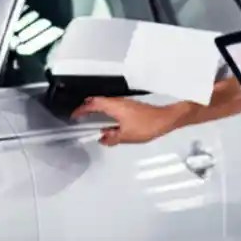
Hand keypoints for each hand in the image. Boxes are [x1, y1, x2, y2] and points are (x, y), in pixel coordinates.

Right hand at [71, 97, 187, 145]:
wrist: (166, 119)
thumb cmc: (149, 124)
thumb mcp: (126, 136)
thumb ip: (111, 138)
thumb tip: (103, 138)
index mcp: (114, 107)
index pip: (91, 105)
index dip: (81, 110)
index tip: (74, 116)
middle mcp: (119, 102)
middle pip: (97, 101)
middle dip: (87, 108)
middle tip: (80, 116)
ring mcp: (125, 103)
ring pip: (106, 103)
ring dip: (97, 110)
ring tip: (92, 120)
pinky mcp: (131, 106)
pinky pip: (113, 107)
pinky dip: (106, 112)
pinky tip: (109, 122)